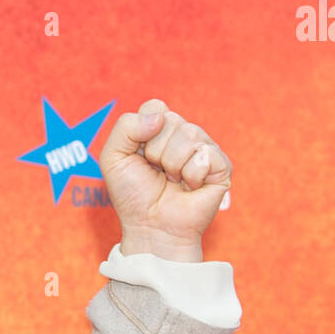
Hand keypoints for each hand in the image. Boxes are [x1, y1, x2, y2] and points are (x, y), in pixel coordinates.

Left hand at [97, 98, 231, 260]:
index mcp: (160, 129)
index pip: (155, 107)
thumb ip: (126, 126)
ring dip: (172, 164)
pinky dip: (191, 175)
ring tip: (172, 181)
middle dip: (156, 151)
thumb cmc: (133, 195)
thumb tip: (160, 116)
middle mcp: (184, 136)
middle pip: (171, 119)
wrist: (150, 227)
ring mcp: (204, 150)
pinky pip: (206, 154)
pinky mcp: (221, 167)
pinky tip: (189, 187)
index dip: (142, 131)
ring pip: (189, 134)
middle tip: (157, 173)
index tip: (140, 156)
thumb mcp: (113, 157)